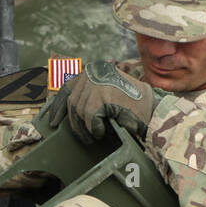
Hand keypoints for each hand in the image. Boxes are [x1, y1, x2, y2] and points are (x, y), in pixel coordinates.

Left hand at [43, 60, 160, 142]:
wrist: (153, 110)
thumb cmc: (132, 106)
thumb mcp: (107, 93)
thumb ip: (89, 94)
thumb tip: (65, 108)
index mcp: (94, 69)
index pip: (68, 86)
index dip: (58, 105)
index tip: (52, 120)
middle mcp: (94, 71)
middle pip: (72, 100)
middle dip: (73, 121)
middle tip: (80, 136)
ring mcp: (97, 82)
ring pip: (80, 110)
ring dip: (85, 127)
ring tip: (93, 136)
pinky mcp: (101, 95)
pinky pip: (90, 116)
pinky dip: (95, 127)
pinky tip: (101, 132)